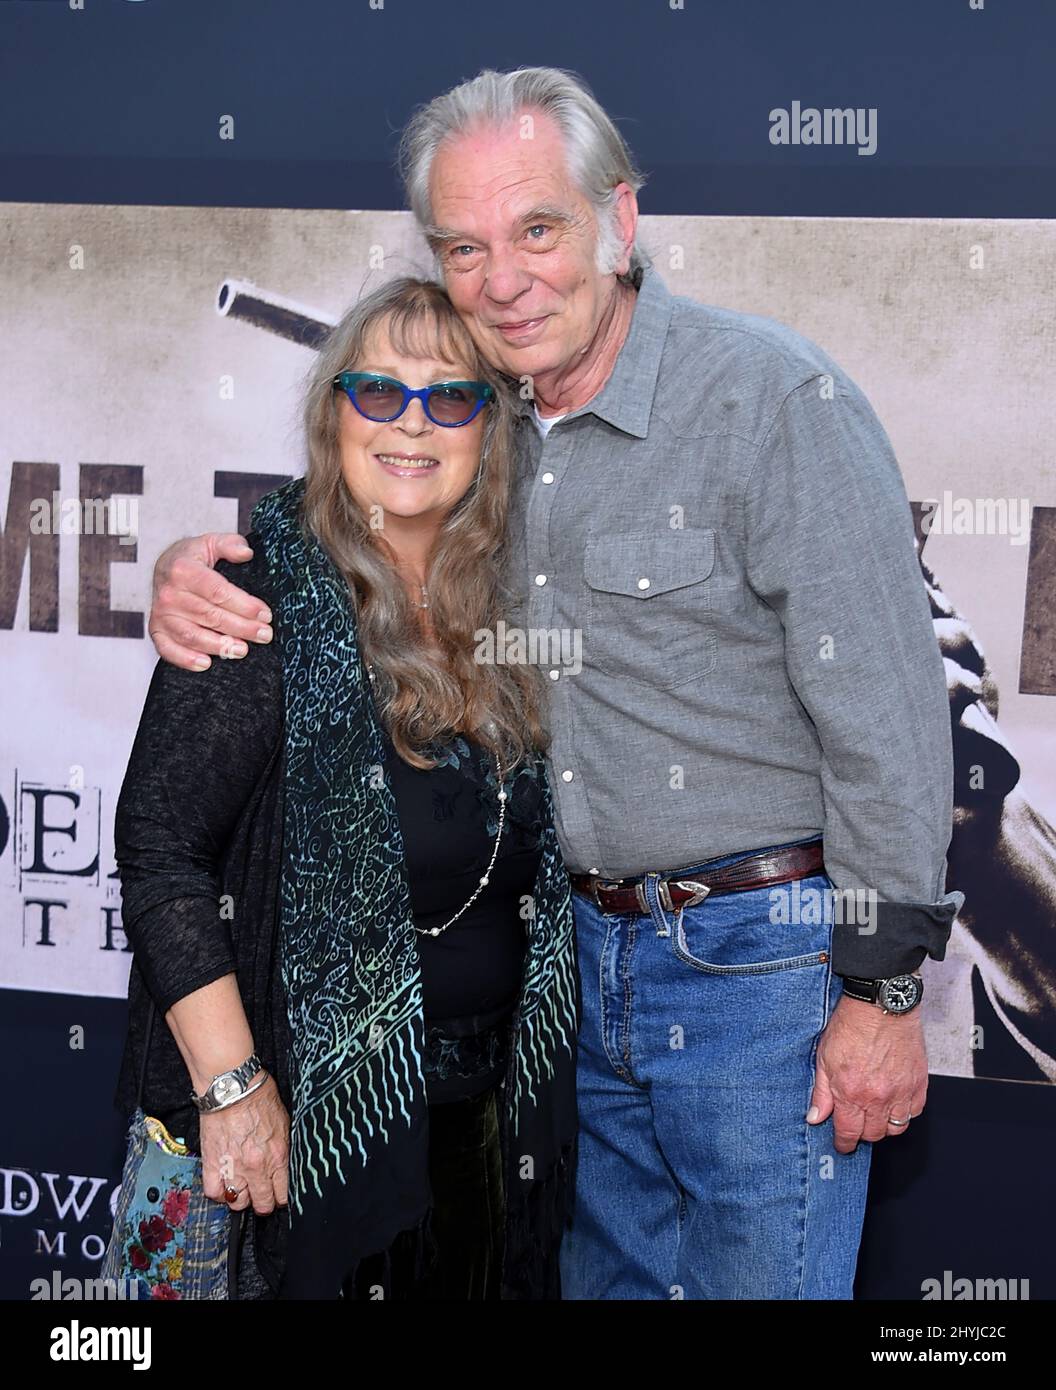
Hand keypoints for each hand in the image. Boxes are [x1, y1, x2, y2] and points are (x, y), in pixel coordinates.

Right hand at [149, 533, 271, 670]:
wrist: (164, 568)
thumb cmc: (192, 558)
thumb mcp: (210, 542)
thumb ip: (229, 544)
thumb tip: (246, 552)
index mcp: (183, 570)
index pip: (218, 591)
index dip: (244, 605)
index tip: (265, 614)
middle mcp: (169, 593)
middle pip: (210, 616)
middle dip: (241, 628)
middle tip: (265, 635)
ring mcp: (161, 614)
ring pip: (192, 635)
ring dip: (219, 646)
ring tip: (243, 650)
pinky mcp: (156, 630)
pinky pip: (167, 649)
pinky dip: (185, 659)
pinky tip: (206, 664)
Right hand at [200, 1074, 289, 1215]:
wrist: (234, 1087)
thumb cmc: (259, 1096)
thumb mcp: (283, 1123)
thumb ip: (283, 1148)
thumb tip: (283, 1164)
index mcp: (278, 1156)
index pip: (283, 1194)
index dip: (280, 1196)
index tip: (276, 1193)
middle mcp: (257, 1167)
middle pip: (262, 1204)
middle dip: (262, 1201)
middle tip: (260, 1194)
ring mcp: (234, 1167)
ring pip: (237, 1203)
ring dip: (239, 1197)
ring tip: (240, 1186)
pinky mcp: (212, 1163)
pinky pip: (214, 1192)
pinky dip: (218, 1191)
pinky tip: (223, 1183)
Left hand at [806, 994, 927, 1151]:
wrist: (881, 1005)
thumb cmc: (852, 1025)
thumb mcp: (824, 1057)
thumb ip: (821, 1092)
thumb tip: (816, 1117)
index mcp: (851, 1092)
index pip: (848, 1132)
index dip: (844, 1143)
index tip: (842, 1144)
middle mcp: (878, 1097)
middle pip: (873, 1134)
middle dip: (862, 1133)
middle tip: (857, 1124)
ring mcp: (901, 1091)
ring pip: (896, 1128)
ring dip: (884, 1125)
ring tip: (874, 1113)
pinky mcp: (919, 1083)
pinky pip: (914, 1112)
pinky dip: (904, 1113)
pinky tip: (893, 1102)